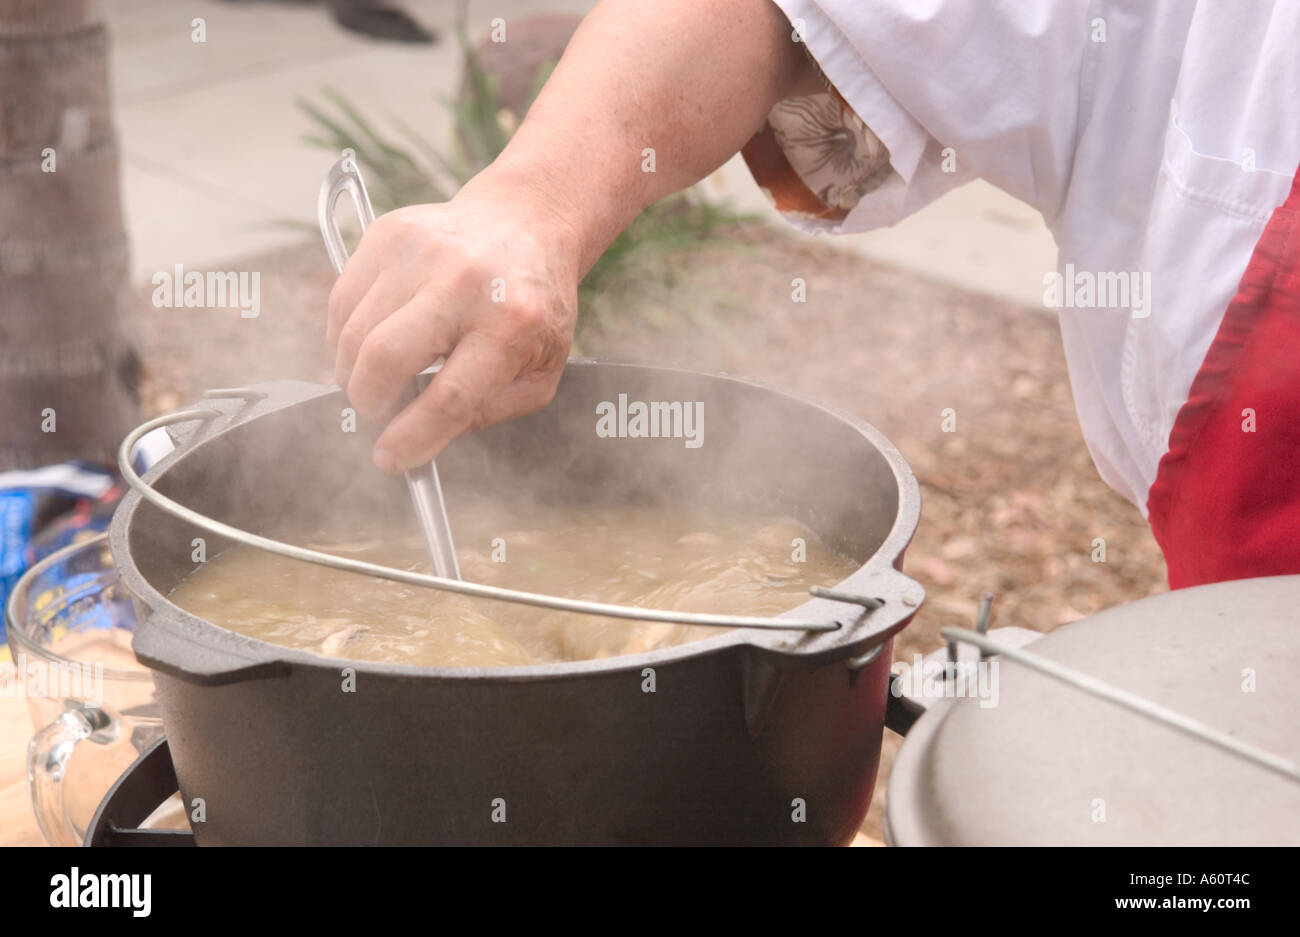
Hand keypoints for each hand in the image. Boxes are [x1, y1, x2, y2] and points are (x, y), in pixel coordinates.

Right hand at [327, 180, 581, 472]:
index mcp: (512, 325)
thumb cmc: (534, 309)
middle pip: (385, 359)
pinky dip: (346, 336)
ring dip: (354, 373)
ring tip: (382, 378)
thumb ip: (488, 412)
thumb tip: (421, 439)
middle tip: (382, 413)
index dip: (411, 438)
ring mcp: (420, 252)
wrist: (526, 224)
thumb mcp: (540, 372)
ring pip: (353, 335)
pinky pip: (341, 303)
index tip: (392, 460)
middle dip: (370, 403)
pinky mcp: (386, 234)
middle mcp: (464, 283)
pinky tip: (376, 339)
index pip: (449, 398)